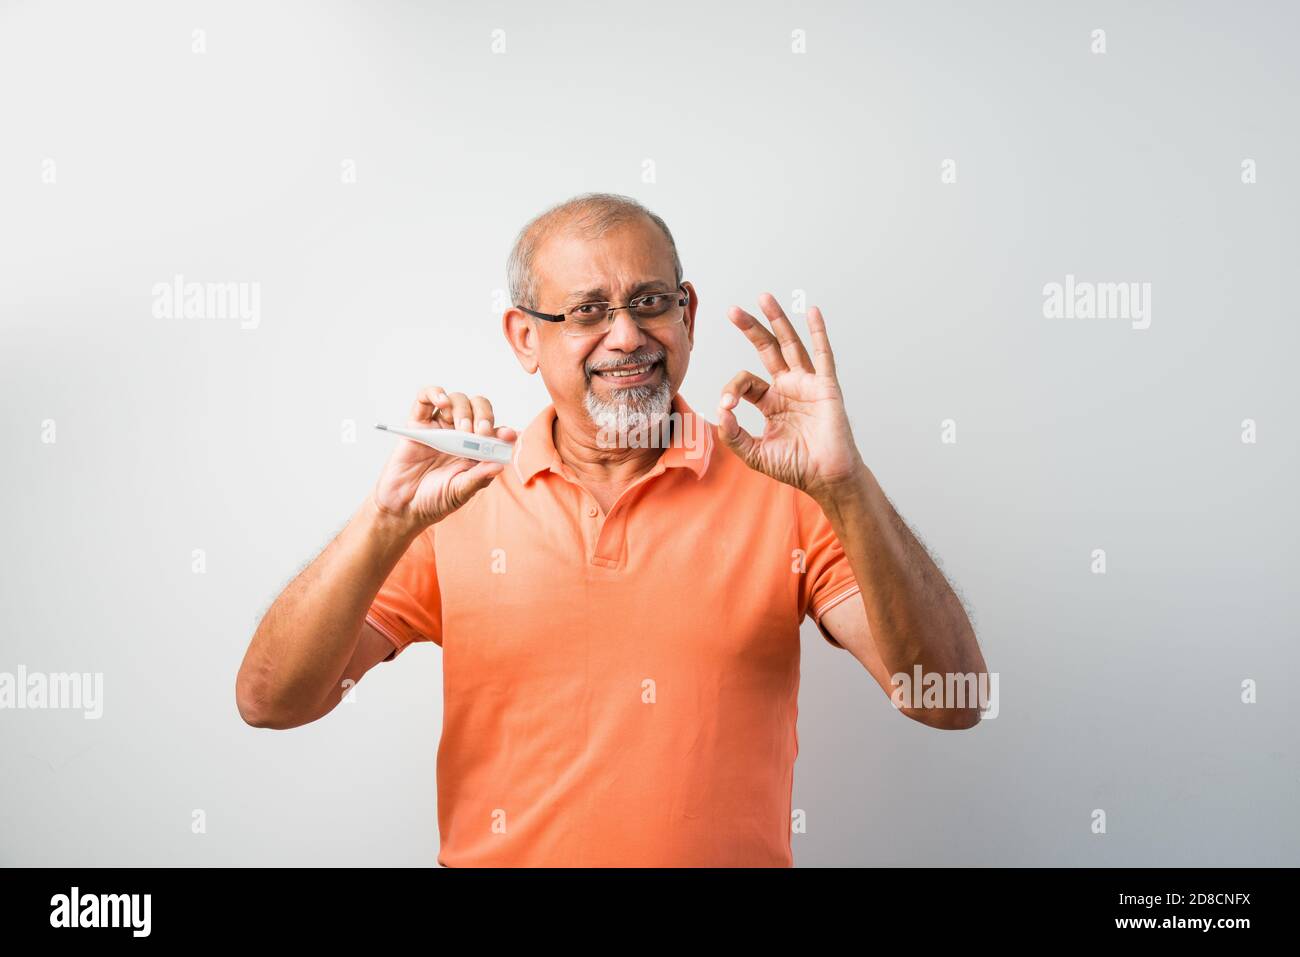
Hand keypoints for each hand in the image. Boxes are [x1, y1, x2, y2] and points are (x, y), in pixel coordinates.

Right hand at [371, 386, 516, 529]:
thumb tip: (499, 465)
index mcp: (476, 450)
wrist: (404, 506)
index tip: (507, 435)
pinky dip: (435, 393)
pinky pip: (425, 398)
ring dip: (463, 410)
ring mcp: (439, 427)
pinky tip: (443, 402)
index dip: (503, 430)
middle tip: (480, 432)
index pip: (495, 431)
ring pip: (457, 400)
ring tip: (461, 430)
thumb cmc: (434, 499)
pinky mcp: (418, 423)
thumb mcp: (460, 492)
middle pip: (478, 408)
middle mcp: (460, 435)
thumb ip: (478, 478)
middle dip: (483, 415)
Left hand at [717, 293, 864, 502]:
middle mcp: (789, 388)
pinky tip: (811, 312)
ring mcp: (808, 384)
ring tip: (764, 298)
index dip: (732, 388)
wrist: (826, 478)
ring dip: (778, 320)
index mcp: (771, 402)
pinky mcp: (826, 386)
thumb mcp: (755, 453)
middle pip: (767, 349)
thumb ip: (734, 435)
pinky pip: (822, 354)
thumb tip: (720, 412)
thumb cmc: (797, 467)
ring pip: (790, 344)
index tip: (727, 404)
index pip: (746, 382)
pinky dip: (818, 333)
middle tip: (733, 310)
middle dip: (750, 328)